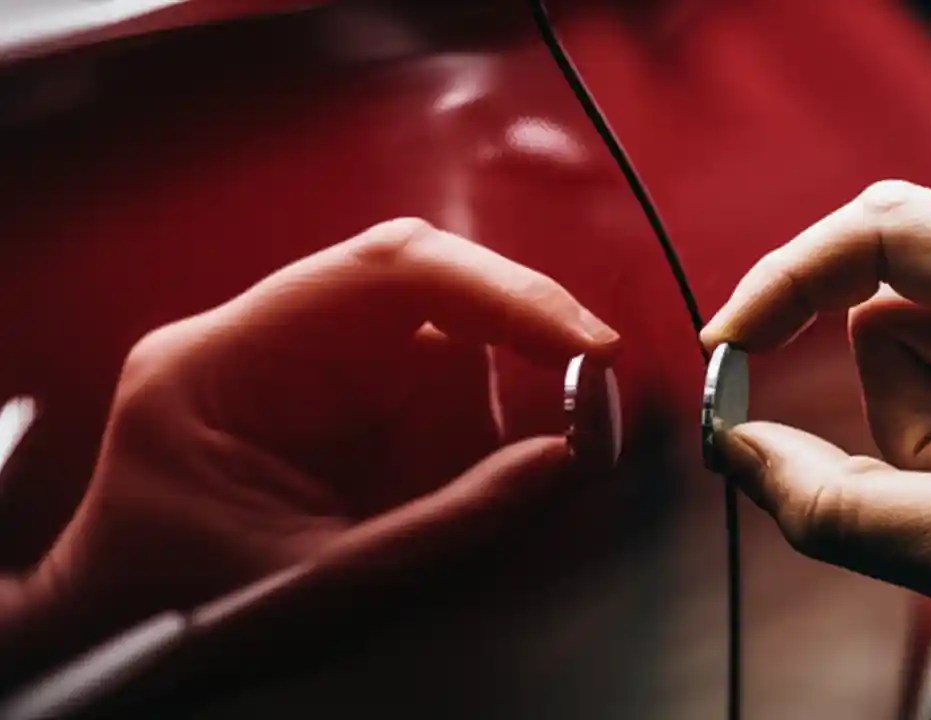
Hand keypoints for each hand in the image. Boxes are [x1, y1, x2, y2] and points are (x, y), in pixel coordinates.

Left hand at [0, 218, 619, 683]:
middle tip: (596, 391)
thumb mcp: (317, 584)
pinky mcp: (343, 412)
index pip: (383, 271)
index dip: (502, 293)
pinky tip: (468, 490)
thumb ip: (447, 524)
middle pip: (426, 290)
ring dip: (494, 410)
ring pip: (446, 347)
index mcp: (221, 362)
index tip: (585, 345)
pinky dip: (476, 442)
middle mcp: (271, 345)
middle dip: (522, 336)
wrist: (118, 649)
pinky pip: (438, 399)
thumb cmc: (179, 619)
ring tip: (487, 487)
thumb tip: (565, 460)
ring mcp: (310, 375)